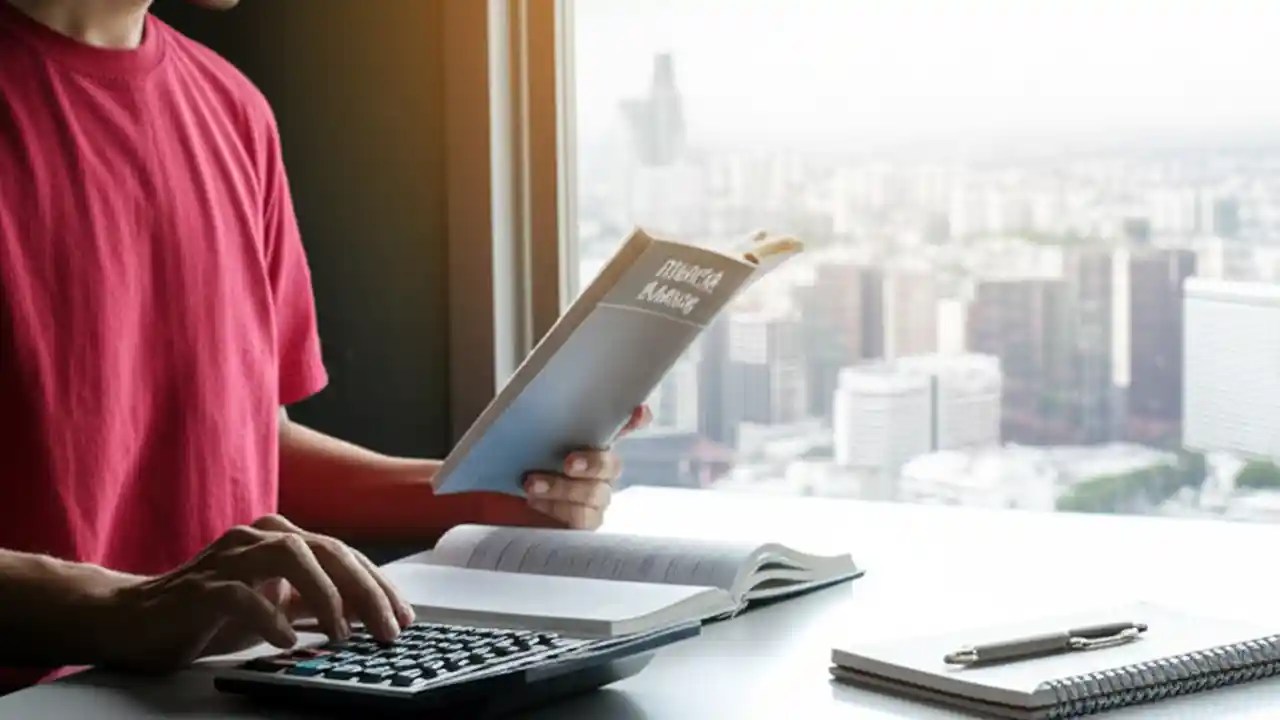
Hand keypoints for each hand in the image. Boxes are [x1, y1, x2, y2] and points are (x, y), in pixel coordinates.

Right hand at [95, 514, 414, 670]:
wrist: (135, 619)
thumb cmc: (211, 612)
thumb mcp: (276, 605)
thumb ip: (317, 603)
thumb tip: (369, 616)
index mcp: (281, 535)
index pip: (343, 553)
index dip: (377, 585)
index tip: (403, 618)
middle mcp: (259, 535)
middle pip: (327, 549)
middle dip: (365, 590)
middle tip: (387, 630)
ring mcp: (229, 556)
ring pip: (291, 556)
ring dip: (324, 596)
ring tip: (341, 634)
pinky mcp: (200, 586)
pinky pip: (240, 594)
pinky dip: (268, 616)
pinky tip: (285, 640)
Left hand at [522, 405, 651, 529]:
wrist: (497, 507)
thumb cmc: (517, 466)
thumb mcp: (521, 441)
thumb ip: (536, 426)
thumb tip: (530, 401)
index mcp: (589, 442)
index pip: (622, 428)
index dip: (634, 421)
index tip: (638, 413)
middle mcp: (600, 470)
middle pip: (612, 465)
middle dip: (593, 463)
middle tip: (568, 463)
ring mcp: (595, 499)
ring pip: (596, 494)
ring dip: (563, 488)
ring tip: (532, 484)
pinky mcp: (583, 524)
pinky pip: (582, 518)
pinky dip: (557, 508)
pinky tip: (535, 501)